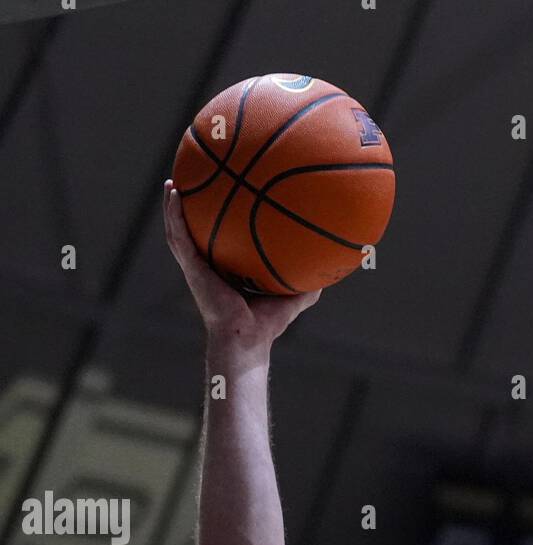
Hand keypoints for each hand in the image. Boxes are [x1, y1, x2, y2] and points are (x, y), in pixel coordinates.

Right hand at [162, 179, 320, 346]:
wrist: (247, 340)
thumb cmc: (266, 326)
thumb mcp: (292, 299)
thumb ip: (308, 284)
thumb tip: (329, 269)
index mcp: (226, 274)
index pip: (219, 245)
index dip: (216, 225)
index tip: (219, 200)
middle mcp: (208, 269)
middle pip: (194, 234)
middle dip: (189, 211)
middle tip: (189, 185)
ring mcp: (196, 269)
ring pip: (178, 232)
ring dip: (172, 208)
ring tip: (170, 183)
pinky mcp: (192, 269)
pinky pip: (179, 238)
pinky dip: (173, 216)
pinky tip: (174, 193)